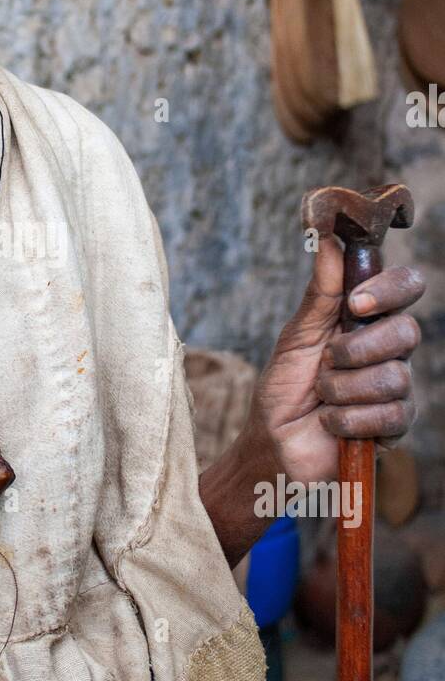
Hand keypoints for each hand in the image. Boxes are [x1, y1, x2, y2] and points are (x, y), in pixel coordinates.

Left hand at [249, 233, 424, 487]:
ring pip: (394, 377)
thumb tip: (328, 239)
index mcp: (369, 320)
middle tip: (327, 361)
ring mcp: (395, 389)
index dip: (389, 290)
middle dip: (357, 349)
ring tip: (321, 397)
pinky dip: (348, 419)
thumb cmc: (285, 385)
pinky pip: (389, 414)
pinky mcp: (394, 426)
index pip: (405, 287)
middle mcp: (389, 350)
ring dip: (342, 389)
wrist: (273, 441)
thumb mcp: (297, 334)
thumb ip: (321, 292)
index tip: (356, 303)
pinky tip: (331, 422)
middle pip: (407, 332)